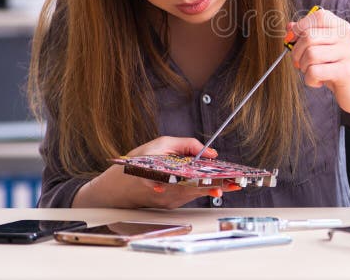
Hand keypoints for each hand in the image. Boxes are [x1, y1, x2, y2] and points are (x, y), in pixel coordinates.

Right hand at [72, 136, 237, 208]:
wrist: (115, 188)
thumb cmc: (137, 162)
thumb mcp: (161, 144)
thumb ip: (187, 145)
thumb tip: (210, 153)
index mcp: (163, 177)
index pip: (191, 180)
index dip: (208, 182)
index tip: (222, 183)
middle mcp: (166, 193)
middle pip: (196, 190)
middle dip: (216, 186)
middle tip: (234, 184)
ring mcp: (168, 201)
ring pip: (195, 193)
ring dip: (212, 188)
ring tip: (230, 184)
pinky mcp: (170, 203)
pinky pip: (189, 195)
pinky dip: (200, 189)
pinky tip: (213, 185)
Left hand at [288, 8, 349, 117]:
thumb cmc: (340, 71)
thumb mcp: (325, 51)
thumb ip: (309, 36)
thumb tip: (290, 26)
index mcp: (342, 28)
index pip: (318, 16)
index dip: (300, 27)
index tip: (291, 40)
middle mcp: (347, 37)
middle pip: (309, 36)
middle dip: (296, 52)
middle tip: (299, 64)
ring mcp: (348, 53)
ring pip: (310, 54)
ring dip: (303, 68)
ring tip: (312, 74)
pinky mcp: (346, 71)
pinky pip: (315, 71)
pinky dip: (310, 80)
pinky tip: (318, 82)